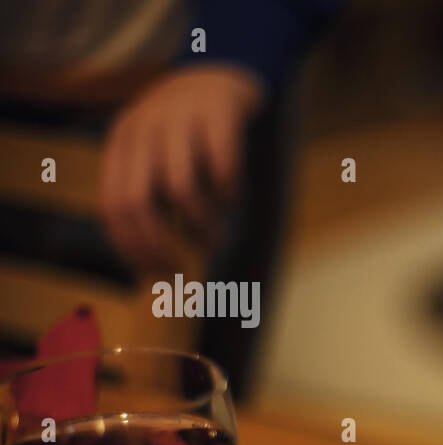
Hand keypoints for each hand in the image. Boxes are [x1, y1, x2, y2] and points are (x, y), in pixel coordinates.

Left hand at [98, 65, 264, 275]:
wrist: (220, 73)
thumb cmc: (189, 134)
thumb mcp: (156, 158)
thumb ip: (151, 200)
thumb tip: (152, 269)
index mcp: (122, 144)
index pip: (112, 207)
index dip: (132, 248)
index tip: (156, 275)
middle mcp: (144, 130)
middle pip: (137, 202)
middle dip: (158, 245)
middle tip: (181, 269)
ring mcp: (179, 119)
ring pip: (180, 190)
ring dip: (200, 227)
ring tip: (215, 239)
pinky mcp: (218, 113)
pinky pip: (222, 167)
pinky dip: (229, 195)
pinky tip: (233, 201)